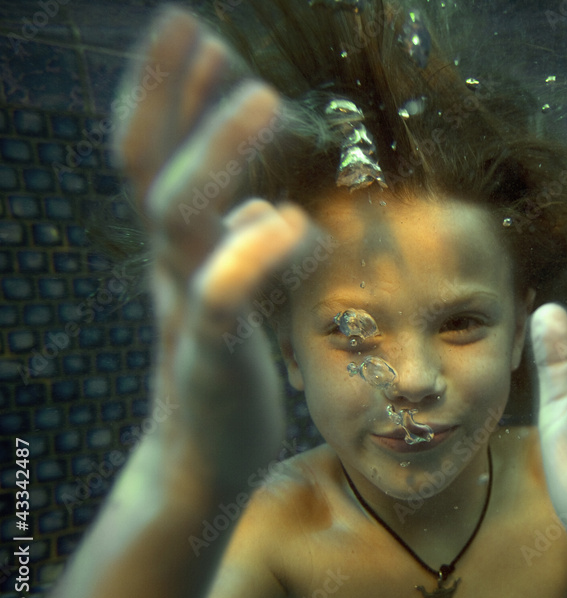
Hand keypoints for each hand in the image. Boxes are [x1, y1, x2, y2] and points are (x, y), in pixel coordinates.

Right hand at [114, 9, 309, 494]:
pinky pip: (222, 296)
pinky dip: (252, 253)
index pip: (160, 157)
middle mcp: (173, 266)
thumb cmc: (223, 373)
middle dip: (168, 92)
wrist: (205, 458)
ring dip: (219, 151)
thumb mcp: (229, 300)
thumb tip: (259, 208)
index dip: (172, 95)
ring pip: (181, 215)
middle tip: (190, 22)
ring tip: (263, 94)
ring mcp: (187, 306)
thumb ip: (238, 249)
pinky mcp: (212, 352)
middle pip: (150, 165)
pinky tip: (289, 219)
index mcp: (178, 251)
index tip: (199, 36)